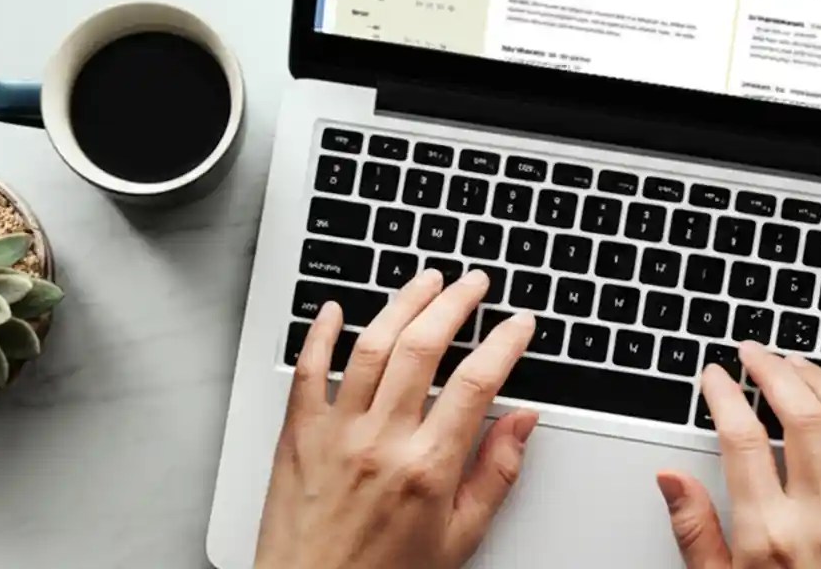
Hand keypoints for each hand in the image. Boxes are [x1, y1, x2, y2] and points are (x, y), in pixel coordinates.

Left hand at [255, 269, 538, 568]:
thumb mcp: (459, 539)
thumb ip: (496, 475)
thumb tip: (523, 423)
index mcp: (427, 468)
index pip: (476, 383)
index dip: (504, 343)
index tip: (519, 323)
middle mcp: (381, 441)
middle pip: (424, 347)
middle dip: (455, 303)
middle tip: (474, 283)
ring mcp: (335, 433)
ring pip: (371, 346)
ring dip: (402, 304)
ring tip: (425, 280)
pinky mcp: (297, 435)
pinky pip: (306, 371)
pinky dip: (319, 334)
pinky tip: (334, 309)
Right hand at [657, 342, 820, 567]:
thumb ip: (694, 532)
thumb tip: (670, 479)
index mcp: (768, 534)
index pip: (741, 438)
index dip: (723, 394)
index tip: (713, 376)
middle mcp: (820, 519)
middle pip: (801, 416)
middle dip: (774, 370)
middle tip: (754, 353)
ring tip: (800, 366)